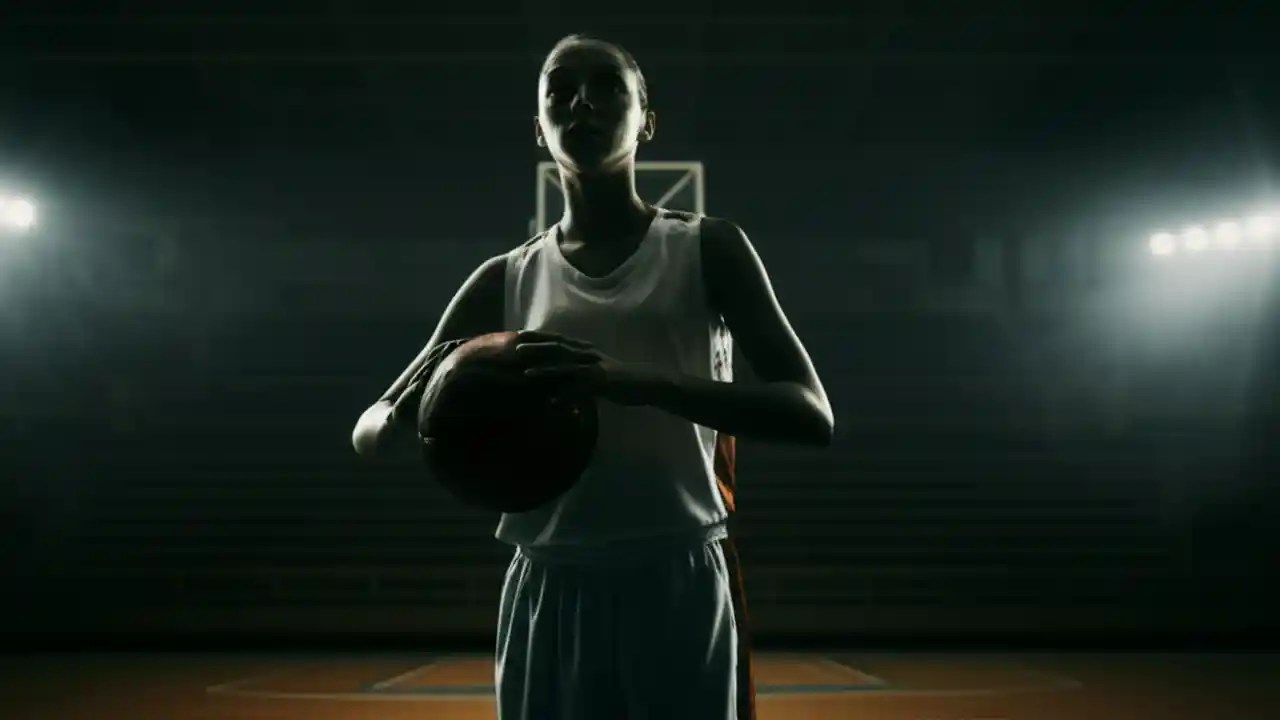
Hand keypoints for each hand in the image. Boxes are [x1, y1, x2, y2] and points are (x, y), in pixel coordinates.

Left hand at [514, 330, 663, 406]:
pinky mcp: (600, 381)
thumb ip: (578, 377)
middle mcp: (588, 354)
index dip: (539, 336)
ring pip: (564, 365)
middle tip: (515, 344)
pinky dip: (562, 392)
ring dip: (543, 366)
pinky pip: (578, 387)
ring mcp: (594, 367)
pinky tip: (550, 398)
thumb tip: (560, 386)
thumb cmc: (620, 381)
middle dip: (536, 346)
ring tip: (524, 368)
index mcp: (586, 350)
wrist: (645, 384)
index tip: (520, 334)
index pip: (559, 340)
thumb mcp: (596, 375)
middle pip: (558, 347)